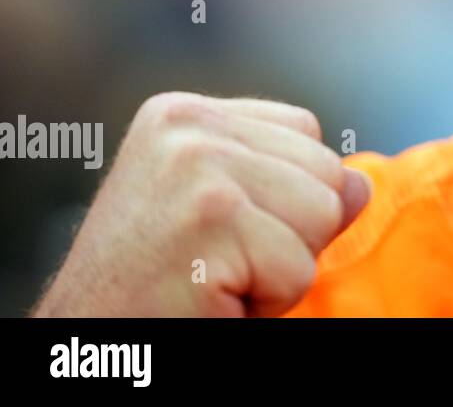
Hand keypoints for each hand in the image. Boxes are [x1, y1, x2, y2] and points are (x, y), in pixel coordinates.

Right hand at [33, 92, 369, 316]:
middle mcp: (189, 126)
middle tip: (215, 264)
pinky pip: (299, 268)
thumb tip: (362, 184)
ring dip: (281, 269)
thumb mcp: (227, 220)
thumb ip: (294, 189)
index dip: (285, 199)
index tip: (215, 233)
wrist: (90, 339)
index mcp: (185, 113)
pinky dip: (267, 302)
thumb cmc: (156, 288)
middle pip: (326, 171)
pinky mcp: (210, 217)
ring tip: (214, 280)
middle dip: (290, 234)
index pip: (307, 132)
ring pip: (324, 215)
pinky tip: (210, 300)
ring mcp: (197, 166)